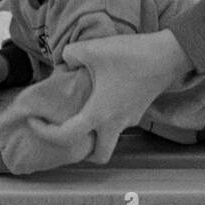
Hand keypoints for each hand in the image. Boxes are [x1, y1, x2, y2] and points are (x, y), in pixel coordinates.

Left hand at [30, 30, 192, 163]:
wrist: (168, 54)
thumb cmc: (131, 55)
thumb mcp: (93, 49)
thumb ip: (70, 55)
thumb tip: (65, 62)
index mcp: (99, 113)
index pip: (65, 136)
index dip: (44, 132)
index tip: (35, 120)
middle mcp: (115, 123)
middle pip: (98, 156)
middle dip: (81, 151)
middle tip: (68, 132)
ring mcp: (130, 119)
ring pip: (110, 139)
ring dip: (96, 135)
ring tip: (83, 114)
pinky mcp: (139, 110)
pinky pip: (119, 123)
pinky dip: (108, 118)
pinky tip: (103, 97)